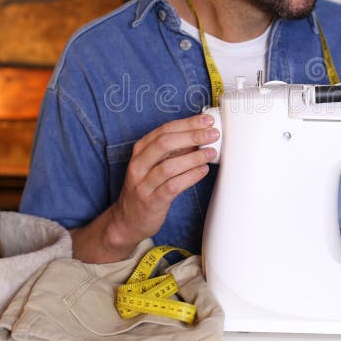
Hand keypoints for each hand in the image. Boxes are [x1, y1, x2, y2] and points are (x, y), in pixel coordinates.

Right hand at [110, 113, 218, 248]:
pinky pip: (172, 186)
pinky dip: (190, 177)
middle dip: (192, 136)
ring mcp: (143, 184)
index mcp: (140, 151)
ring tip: (211, 153)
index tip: (206, 121)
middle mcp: (138, 164)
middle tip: (213, 134)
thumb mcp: (154, 165)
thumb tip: (200, 136)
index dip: (187, 123)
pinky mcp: (151, 201)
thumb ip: (173, 151)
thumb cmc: (146, 188)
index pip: (164, 130)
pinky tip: (203, 171)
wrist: (128, 220)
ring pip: (169, 166)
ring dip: (193, 157)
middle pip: (165, 144)